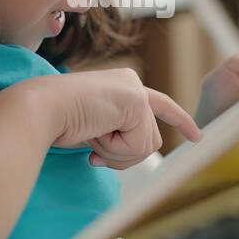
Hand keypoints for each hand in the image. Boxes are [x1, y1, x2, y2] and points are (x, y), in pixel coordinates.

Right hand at [25, 69, 201, 168]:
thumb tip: (136, 154)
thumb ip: (118, 134)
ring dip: (117, 153)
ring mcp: (136, 90)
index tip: (197, 137)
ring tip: (93, 136)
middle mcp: (133, 84)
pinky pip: (138, 146)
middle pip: (150, 140)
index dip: (180, 121)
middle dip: (124, 154)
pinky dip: (115, 149)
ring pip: (147, 147)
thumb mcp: (95, 128)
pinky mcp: (136, 102)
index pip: (160, 105)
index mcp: (123, 86)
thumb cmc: (57, 120)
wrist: (41, 109)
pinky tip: (95, 133)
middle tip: (95, 147)